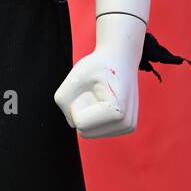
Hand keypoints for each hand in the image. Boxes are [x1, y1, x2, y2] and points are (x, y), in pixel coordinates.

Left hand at [54, 23, 143, 137]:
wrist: (121, 58)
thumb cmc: (97, 66)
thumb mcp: (75, 76)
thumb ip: (63, 99)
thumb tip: (72, 123)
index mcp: (118, 112)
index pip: (79, 124)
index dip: (77, 103)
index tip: (91, 87)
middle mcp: (127, 125)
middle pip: (84, 131)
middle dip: (81, 110)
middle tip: (94, 91)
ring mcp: (128, 128)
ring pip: (89, 132)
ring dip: (87, 112)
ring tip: (100, 94)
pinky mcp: (125, 127)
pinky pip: (94, 129)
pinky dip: (93, 115)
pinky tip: (104, 99)